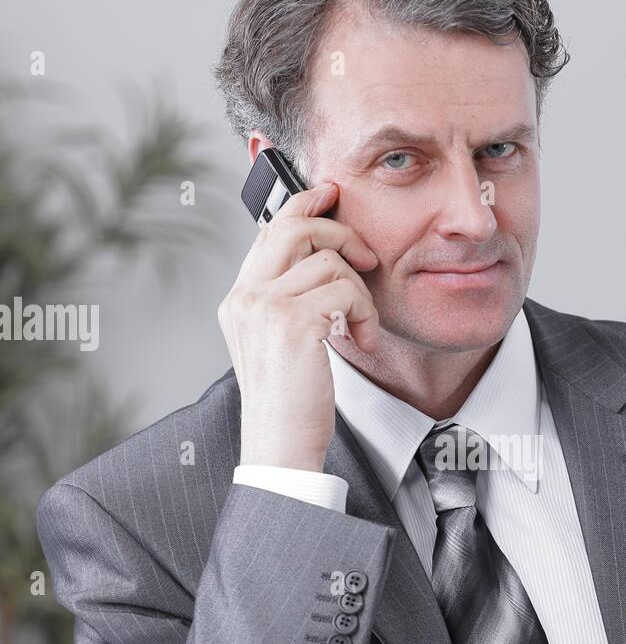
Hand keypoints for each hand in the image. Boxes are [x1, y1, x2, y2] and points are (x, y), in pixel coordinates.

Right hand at [219, 182, 380, 471]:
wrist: (281, 448)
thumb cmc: (291, 404)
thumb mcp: (284, 344)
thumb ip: (292, 301)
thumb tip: (326, 259)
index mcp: (239, 300)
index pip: (270, 231)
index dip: (304, 206)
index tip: (332, 194)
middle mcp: (245, 298)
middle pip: (294, 228)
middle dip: (340, 233)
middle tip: (367, 259)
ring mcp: (264, 308)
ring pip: (328, 261)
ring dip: (360, 291)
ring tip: (360, 326)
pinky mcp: (292, 323)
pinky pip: (345, 290)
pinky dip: (365, 313)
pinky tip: (360, 341)